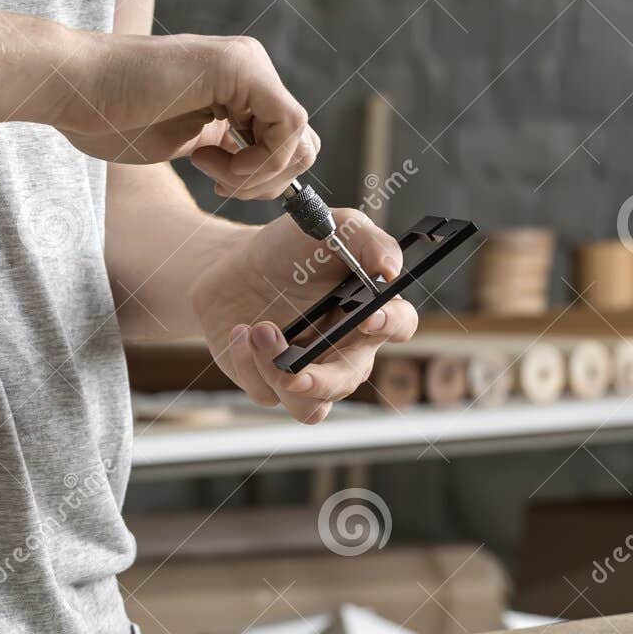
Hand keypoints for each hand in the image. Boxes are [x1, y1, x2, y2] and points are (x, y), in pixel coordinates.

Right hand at [57, 33, 319, 199]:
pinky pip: (287, 126)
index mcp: (240, 85)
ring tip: (209, 168)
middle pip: (304, 142)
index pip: (288, 142)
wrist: (72, 89)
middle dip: (269, 181)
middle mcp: (250, 68)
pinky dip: (256, 160)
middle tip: (220, 182)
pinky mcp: (241, 67)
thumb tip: (275, 180)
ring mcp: (248, 63)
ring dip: (259, 174)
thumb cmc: (113, 119)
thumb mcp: (189, 142)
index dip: (265, 177)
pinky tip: (206, 157)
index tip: (219, 181)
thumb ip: (232, 150)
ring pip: (300, 138)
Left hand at [189, 209, 418, 422]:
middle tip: (294, 368)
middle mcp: (346, 350)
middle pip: (349, 380)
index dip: (390, 325)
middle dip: (322, 380)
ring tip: (258, 331)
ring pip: (310, 405)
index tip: (367, 317)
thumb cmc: (289, 249)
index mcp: (369, 312)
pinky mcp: (273, 385)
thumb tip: (391, 268)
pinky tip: (241, 332)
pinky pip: (268, 393)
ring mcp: (310, 372)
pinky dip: (249, 362)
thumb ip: (368, 240)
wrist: (232, 267)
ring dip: (280, 374)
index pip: (400, 325)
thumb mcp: (331, 228)